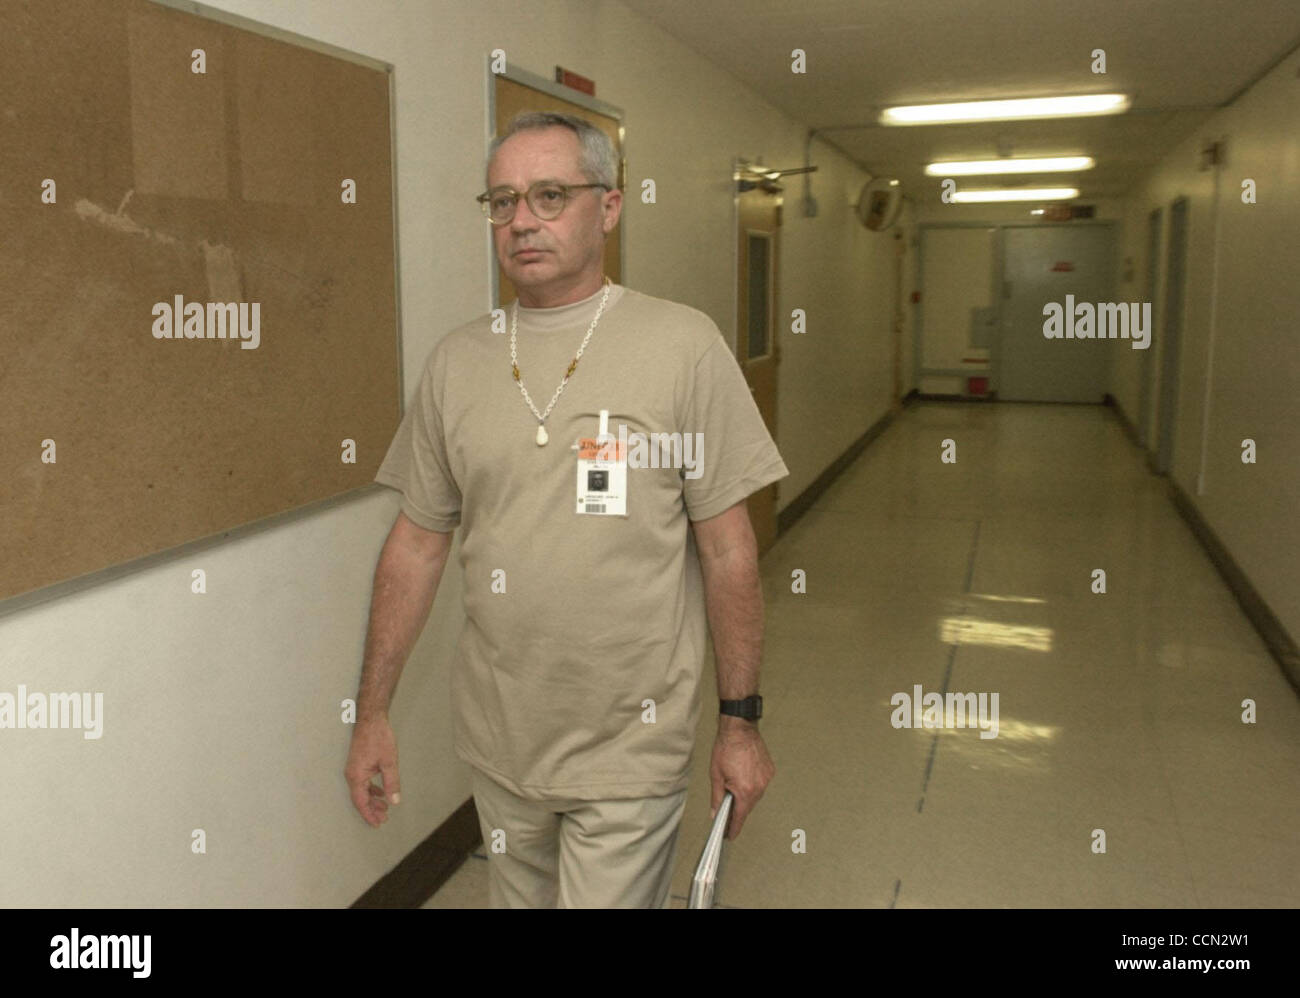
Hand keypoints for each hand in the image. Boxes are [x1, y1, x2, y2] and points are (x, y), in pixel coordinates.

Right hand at [345, 714, 400, 826]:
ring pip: (362, 791)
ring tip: (384, 808)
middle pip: (360, 799)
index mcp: (356, 776)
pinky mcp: (357, 765)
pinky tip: (381, 793)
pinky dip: (371, 790)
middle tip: (384, 819)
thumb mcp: (389, 762)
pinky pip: (363, 783)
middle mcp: (351, 775)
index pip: (361, 802)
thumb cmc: (379, 738)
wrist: (370, 719)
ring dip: (372, 801)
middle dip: (371, 810)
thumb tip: (394, 801)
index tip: (378, 824)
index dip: (369, 815)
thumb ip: (391, 783)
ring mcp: (353, 770)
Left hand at [709, 716, 773, 839]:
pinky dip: (752, 784)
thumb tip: (716, 814)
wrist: (740, 729)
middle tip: (726, 810)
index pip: (740, 817)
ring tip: (734, 786)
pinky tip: (744, 777)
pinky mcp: (770, 771)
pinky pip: (761, 784)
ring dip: (745, 795)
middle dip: (737, 809)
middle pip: (747, 807)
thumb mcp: (715, 775)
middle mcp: (759, 787)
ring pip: (755, 796)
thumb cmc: (726, 749)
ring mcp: (766, 779)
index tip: (729, 836)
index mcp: (745, 791)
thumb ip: (716, 798)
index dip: (733, 828)